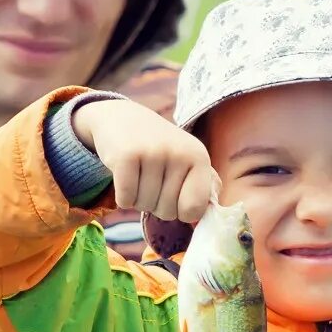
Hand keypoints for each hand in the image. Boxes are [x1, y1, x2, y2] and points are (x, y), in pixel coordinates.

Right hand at [71, 98, 215, 222]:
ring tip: (138, 175)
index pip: (195, 209)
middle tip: (151, 180)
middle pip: (168, 212)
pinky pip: (125, 200)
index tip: (174, 198)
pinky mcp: (126, 156)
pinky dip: (122, 197)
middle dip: (156, 205)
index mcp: (199, 157)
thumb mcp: (187, 160)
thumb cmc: (158, 148)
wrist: (122, 118)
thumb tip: (209, 213)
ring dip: (138, 200)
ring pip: (145, 206)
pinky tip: (125, 177)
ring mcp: (153, 153)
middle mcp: (179, 153)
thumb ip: (203, 186)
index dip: (181, 212)